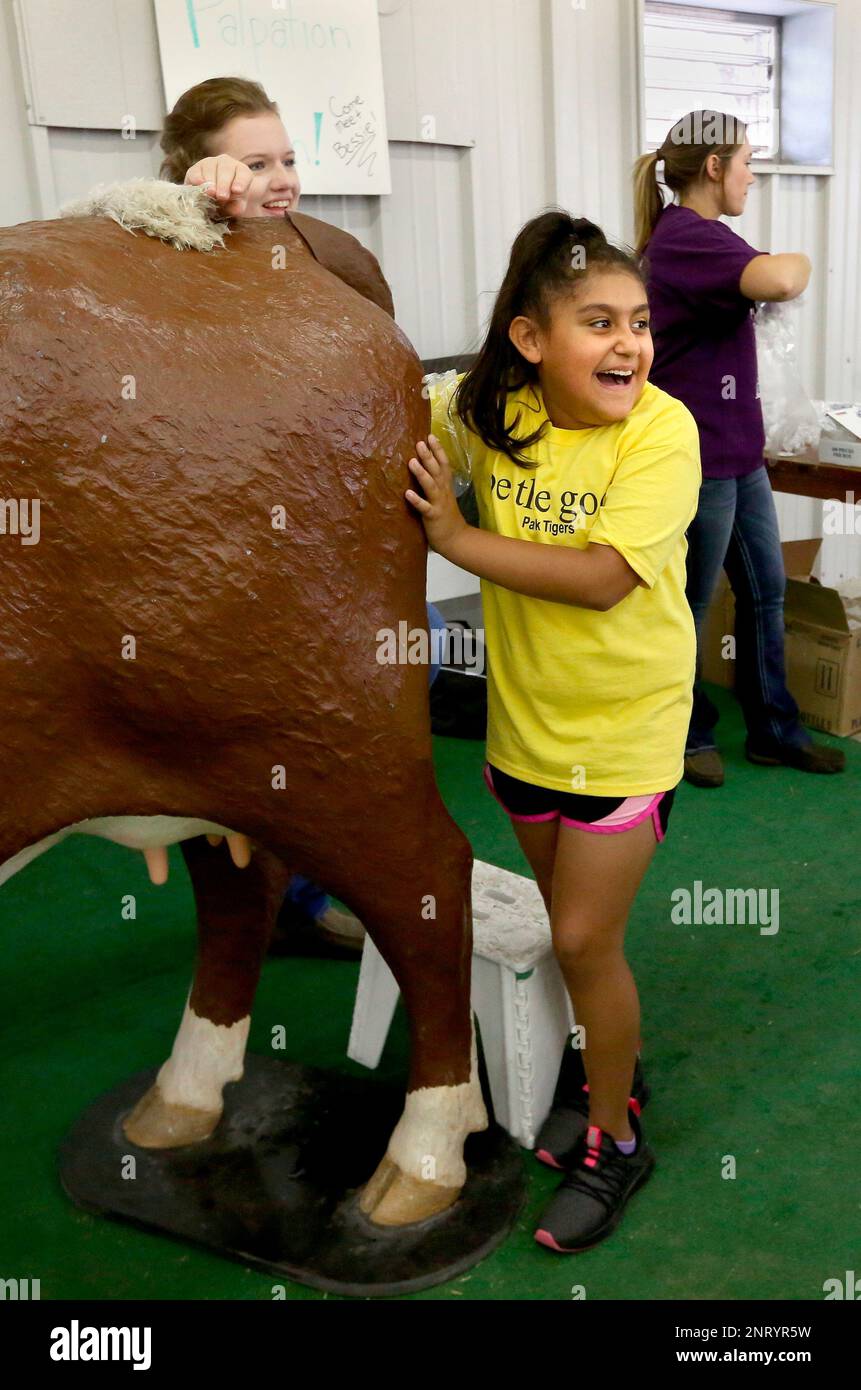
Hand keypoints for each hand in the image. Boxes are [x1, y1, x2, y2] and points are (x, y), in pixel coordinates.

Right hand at [184, 155, 252, 216]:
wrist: (217, 200)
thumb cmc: (232, 203)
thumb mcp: (237, 206)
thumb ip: (237, 206)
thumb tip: (234, 209)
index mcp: (242, 171)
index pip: (243, 174)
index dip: (240, 182)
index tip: (237, 191)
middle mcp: (226, 163)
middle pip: (226, 169)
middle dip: (223, 184)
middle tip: (222, 196)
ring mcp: (210, 163)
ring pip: (210, 167)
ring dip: (210, 180)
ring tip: (210, 193)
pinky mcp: (196, 168)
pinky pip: (195, 170)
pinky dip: (196, 177)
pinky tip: (198, 183)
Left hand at [405, 436, 467, 559]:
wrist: (456, 539)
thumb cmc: (447, 517)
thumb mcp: (444, 497)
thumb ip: (436, 483)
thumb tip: (426, 468)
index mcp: (446, 486)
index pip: (444, 464)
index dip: (438, 450)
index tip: (430, 436)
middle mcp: (443, 492)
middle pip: (437, 470)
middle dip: (429, 456)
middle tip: (420, 442)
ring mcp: (439, 504)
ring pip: (431, 485)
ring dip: (421, 473)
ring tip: (411, 461)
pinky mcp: (433, 516)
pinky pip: (424, 507)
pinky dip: (416, 500)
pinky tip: (407, 494)